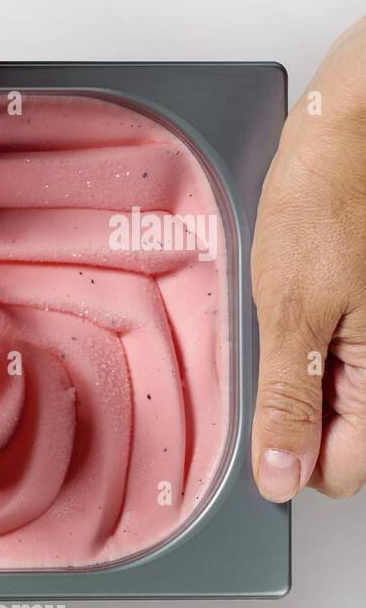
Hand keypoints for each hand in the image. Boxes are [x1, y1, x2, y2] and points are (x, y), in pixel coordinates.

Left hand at [251, 16, 365, 501]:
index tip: (252, 428)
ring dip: (297, 377)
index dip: (290, 458)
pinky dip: (306, 345)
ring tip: (278, 324)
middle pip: (339, 437)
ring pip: (334, 397)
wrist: (350, 130)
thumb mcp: (293, 309)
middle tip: (264, 361)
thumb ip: (290, 400)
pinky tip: (289, 306)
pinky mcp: (361, 316)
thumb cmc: (329, 200)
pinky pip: (335, 356)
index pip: (340, 471)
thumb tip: (281, 476)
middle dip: (294, 416)